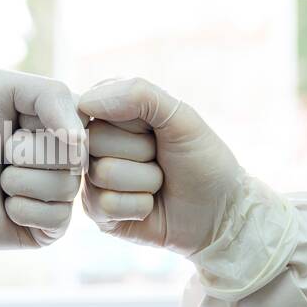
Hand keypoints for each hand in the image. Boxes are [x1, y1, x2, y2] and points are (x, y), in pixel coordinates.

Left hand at [0, 70, 84, 251]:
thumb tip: (80, 140)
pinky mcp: (53, 227)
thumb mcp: (0, 89)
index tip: (14, 122)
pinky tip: (4, 206)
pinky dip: (21, 209)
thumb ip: (52, 93)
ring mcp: (63, 195)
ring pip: (67, 186)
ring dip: (19, 181)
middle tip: (2, 155)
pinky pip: (56, 217)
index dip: (45, 121)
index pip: (83, 120)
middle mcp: (69, 160)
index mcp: (63, 124)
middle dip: (28, 152)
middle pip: (76, 155)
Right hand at [78, 78, 244, 256]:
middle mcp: (96, 144)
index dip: (132, 122)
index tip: (155, 129)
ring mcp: (94, 179)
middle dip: (141, 152)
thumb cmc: (201, 159)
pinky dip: (139, 206)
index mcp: (112, 113)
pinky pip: (106, 205)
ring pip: (103, 173)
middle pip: (95, 141)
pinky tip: (150, 206)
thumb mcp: (180, 116)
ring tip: (160, 182)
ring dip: (146, 180)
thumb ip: (138, 94)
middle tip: (160, 159)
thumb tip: (86, 102)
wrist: (220, 211)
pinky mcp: (98, 212)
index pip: (93, 106)